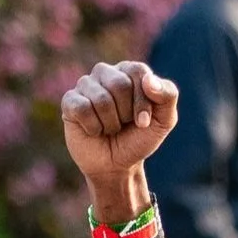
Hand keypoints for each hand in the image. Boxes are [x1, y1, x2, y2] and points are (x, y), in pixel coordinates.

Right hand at [62, 60, 178, 185]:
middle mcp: (106, 73)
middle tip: (124, 125)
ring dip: (111, 124)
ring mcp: (85, 85)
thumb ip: (168, 96)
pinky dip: (93, 127)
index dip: (142, 101)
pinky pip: (82, 108)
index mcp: (129, 71)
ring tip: (110, 129)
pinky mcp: (70, 101)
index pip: (138, 72)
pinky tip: (94, 130)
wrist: (117, 166)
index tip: (144, 123)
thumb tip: (149, 81)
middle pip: (119, 84)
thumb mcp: (164, 121)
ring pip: (101, 99)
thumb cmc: (139, 139)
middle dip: (126, 114)